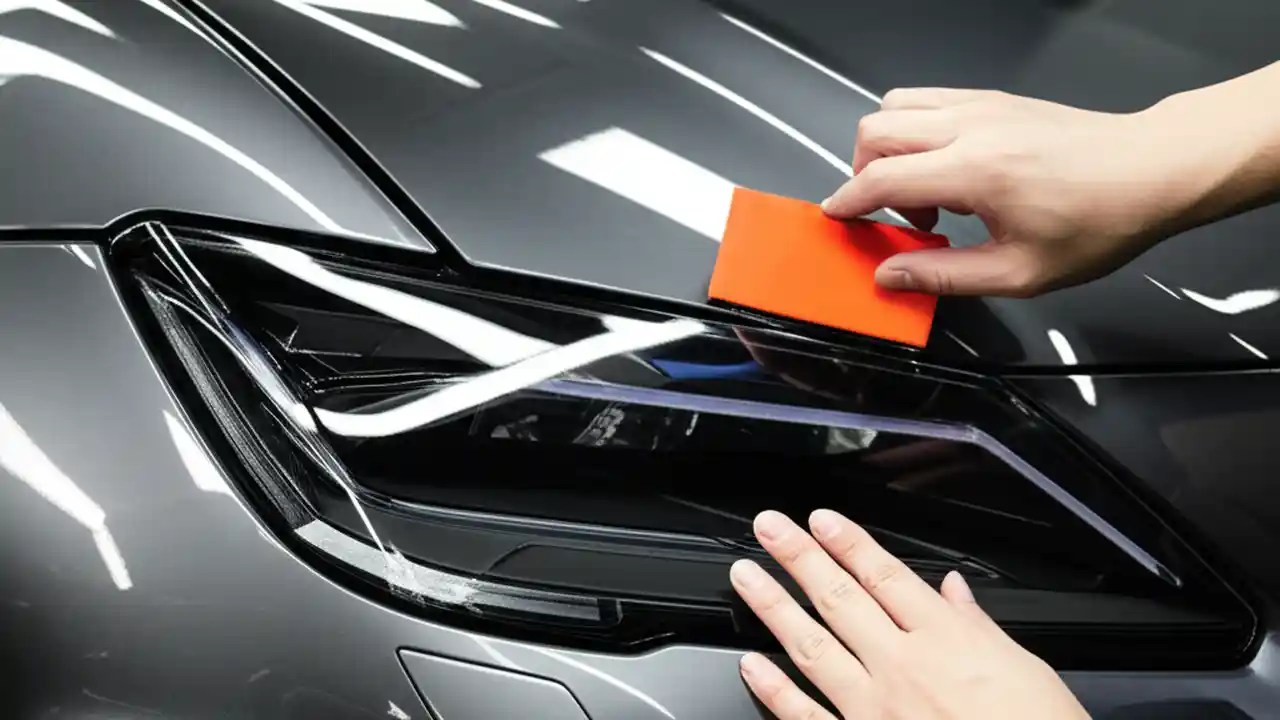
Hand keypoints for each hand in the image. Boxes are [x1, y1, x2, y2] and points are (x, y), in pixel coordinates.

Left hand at [730, 509, 1090, 718]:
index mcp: (947, 641)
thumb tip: (954, 590)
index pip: (885, 576)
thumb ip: (979, 627)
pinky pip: (805, 715)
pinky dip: (774, 690)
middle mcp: (903, 668)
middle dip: (799, 557)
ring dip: (774, 606)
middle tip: (769, 526)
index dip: (849, 542)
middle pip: (840, 598)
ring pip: (812, 646)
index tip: (820, 519)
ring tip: (746, 577)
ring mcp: (875, 709)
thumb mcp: (1028, 671)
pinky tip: (751, 666)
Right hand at [822, 87, 1215, 296]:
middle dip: (863, 175)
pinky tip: (944, 170)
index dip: (848, 203)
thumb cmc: (1098, 223)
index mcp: (976, 171)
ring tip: (920, 192)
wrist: (1151, 170)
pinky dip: (914, 132)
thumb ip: (945, 275)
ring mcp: (981, 105)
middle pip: (876, 131)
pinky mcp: (993, 99)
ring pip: (895, 107)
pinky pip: (927, 101)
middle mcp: (971, 127)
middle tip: (893, 217)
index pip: (881, 179)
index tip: (835, 221)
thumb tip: (890, 275)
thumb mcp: (1020, 272)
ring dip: (887, 149)